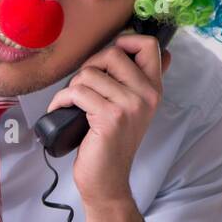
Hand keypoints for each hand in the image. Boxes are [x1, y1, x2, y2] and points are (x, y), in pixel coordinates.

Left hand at [45, 33, 170, 210]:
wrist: (107, 181)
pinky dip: (61, 100)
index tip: (106, 59)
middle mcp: (147, 95)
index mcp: (154, 89)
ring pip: (89, 73)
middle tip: (84, 88)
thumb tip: (162, 52)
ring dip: (73, 86)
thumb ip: (140, 82)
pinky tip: (60, 110)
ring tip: (74, 104)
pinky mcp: (110, 117)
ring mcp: (130, 106)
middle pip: (112, 53)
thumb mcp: (132, 110)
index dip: (124, 41)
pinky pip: (77, 92)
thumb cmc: (111, 144)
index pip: (148, 45)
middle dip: (89, 66)